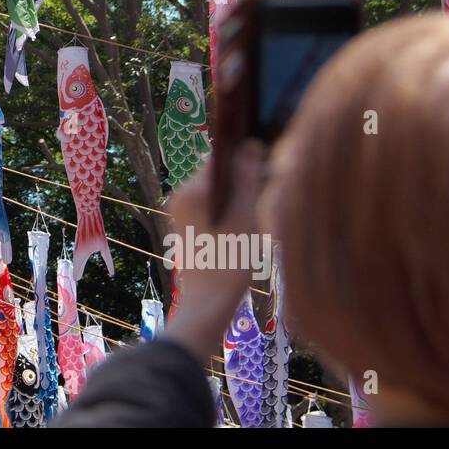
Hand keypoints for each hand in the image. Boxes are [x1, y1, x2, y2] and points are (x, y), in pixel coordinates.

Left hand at [164, 140, 268, 360]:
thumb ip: (247, 178)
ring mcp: (181, 213)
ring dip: (240, 197)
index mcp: (191, 191)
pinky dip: (231, 211)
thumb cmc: (229, 262)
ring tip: (259, 216)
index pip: (221, 158)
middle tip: (268, 196)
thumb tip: (250, 143)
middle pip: (219, 175)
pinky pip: (213, 207)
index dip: (246, 158)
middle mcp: (180, 197)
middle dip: (244, 180)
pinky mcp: (188, 227)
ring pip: (218, 192)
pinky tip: (248, 228)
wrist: (208, 305)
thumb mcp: (246, 216)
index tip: (268, 166)